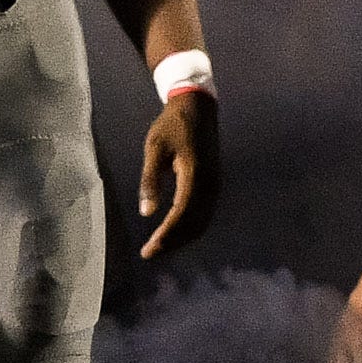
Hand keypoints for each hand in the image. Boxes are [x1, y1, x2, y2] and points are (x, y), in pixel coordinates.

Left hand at [136, 89, 219, 258]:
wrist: (198, 108)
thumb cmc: (172, 126)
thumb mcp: (155, 149)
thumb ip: (150, 180)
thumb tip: (146, 213)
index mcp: (195, 175)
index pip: (181, 215)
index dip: (166, 236)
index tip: (149, 250)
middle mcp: (210, 185)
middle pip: (193, 224)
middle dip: (172, 242)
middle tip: (150, 254)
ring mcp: (215, 186)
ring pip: (201, 222)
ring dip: (181, 238)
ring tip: (159, 247)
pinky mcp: (214, 185)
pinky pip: (204, 214)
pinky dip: (190, 228)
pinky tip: (174, 232)